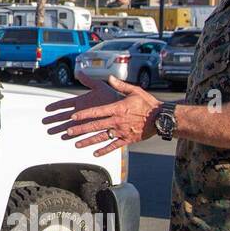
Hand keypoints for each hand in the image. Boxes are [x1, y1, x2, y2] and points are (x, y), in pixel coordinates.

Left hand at [42, 75, 160, 156]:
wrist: (161, 118)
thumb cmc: (148, 103)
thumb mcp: (135, 91)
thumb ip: (120, 85)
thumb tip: (110, 77)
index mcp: (117, 108)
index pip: (96, 112)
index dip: (83, 114)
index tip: (73, 117)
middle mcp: (117, 121)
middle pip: (95, 126)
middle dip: (80, 129)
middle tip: (68, 132)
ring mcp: (121, 132)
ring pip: (101, 138)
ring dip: (88, 141)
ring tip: (76, 144)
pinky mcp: (127, 140)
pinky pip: (113, 146)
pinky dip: (104, 150)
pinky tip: (95, 153)